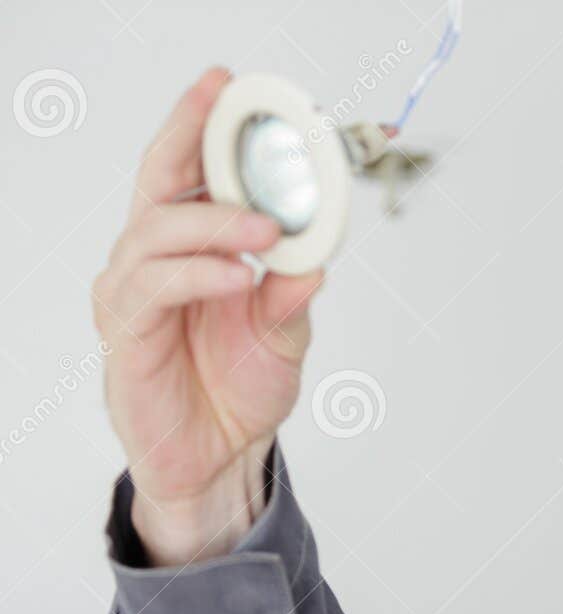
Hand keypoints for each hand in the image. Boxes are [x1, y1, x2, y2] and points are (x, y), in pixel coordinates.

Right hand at [93, 67, 324, 565]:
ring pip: (155, 231)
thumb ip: (294, 295)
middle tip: (226, 106)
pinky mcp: (125, 336)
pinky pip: (154, 289)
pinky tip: (239, 278)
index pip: (189, 171)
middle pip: (159, 181)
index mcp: (191, 249)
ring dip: (213, 220)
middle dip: (188, 135)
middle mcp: (152, 261)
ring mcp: (132, 295)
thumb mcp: (285, 337)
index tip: (230, 84)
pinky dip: (198, 275)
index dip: (203, 125)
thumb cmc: (240, 390)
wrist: (219, 462)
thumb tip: (317, 257)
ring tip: (265, 230)